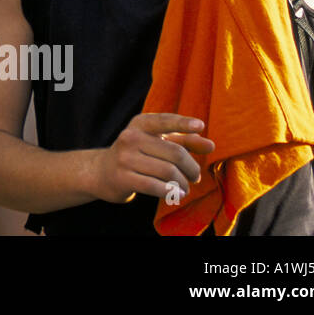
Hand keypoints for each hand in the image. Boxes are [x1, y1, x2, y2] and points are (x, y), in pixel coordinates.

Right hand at [91, 112, 213, 203]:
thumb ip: (185, 141)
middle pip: (174, 152)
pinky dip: (171, 192)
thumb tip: (210, 145)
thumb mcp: (159, 142)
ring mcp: (125, 157)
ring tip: (185, 188)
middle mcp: (130, 137)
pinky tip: (176, 194)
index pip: (164, 120)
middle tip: (195, 177)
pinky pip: (155, 186)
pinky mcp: (122, 177)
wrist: (103, 172)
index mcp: (140, 124)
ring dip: (183, 183)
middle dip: (191, 168)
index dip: (183, 122)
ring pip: (168, 171)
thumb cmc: (139, 154)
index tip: (200, 125)